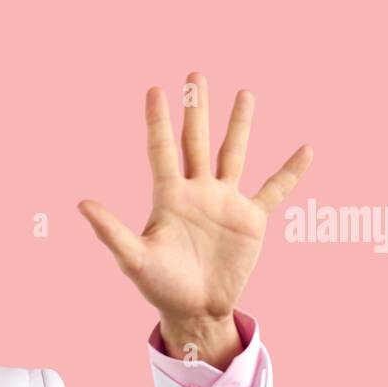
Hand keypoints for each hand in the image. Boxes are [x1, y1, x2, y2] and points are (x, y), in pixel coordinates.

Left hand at [78, 72, 310, 368]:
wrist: (196, 309)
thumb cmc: (159, 286)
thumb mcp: (133, 259)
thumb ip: (110, 231)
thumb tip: (81, 204)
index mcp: (168, 197)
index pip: (161, 149)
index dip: (158, 120)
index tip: (155, 89)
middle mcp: (197, 191)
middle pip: (197, 141)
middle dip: (197, 110)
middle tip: (195, 76)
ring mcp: (225, 202)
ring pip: (234, 154)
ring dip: (239, 125)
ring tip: (244, 93)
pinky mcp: (251, 219)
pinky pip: (274, 190)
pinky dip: (290, 171)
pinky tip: (306, 149)